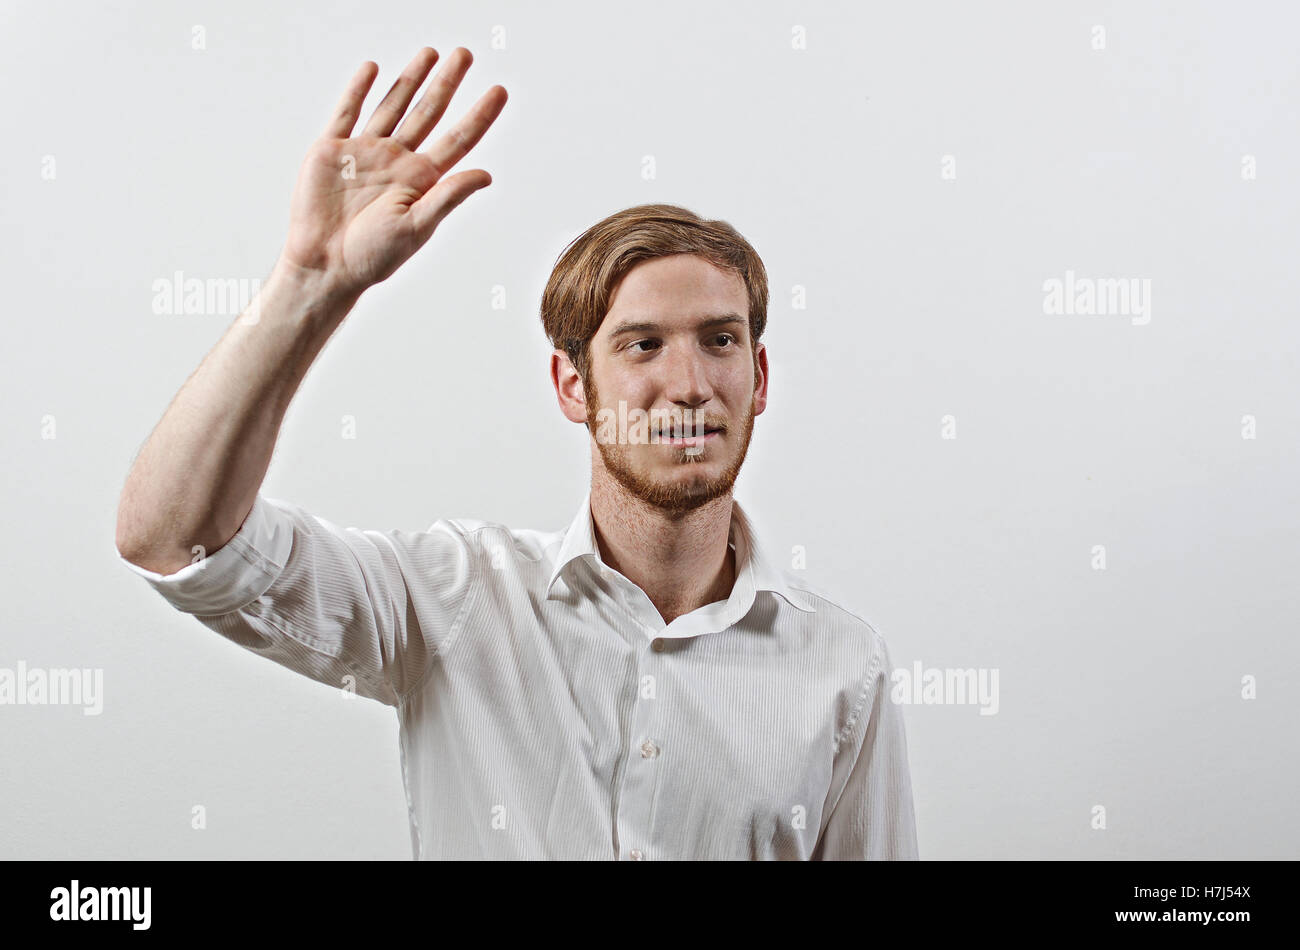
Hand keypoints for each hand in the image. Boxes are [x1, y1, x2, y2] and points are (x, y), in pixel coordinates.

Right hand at [278, 47, 506, 296]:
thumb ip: (448, 196)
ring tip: (430, 52)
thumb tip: (486, 174)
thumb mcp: (416, 227)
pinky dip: (358, 90)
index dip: (479, 115)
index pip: (458, 140)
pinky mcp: (332, 150)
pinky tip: (373, 69)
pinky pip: (348, 112)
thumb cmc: (372, 256)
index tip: (500, 90)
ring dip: (411, 79)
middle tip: (465, 54)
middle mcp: (397, 162)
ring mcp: (365, 153)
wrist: (324, 264)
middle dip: (447, 83)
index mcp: (422, 181)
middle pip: (429, 113)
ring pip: (393, 105)